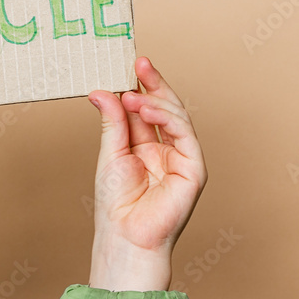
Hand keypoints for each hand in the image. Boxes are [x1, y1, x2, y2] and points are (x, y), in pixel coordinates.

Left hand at [85, 57, 206, 291]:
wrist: (125, 236)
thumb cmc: (116, 203)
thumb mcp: (110, 153)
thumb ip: (113, 121)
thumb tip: (104, 90)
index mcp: (146, 145)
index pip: (147, 108)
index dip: (142, 86)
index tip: (132, 63)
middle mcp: (167, 149)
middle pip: (165, 108)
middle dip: (154, 84)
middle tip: (140, 63)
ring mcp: (182, 158)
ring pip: (177, 118)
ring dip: (157, 101)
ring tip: (134, 94)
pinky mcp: (194, 169)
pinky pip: (185, 136)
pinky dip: (168, 119)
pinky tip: (149, 109)